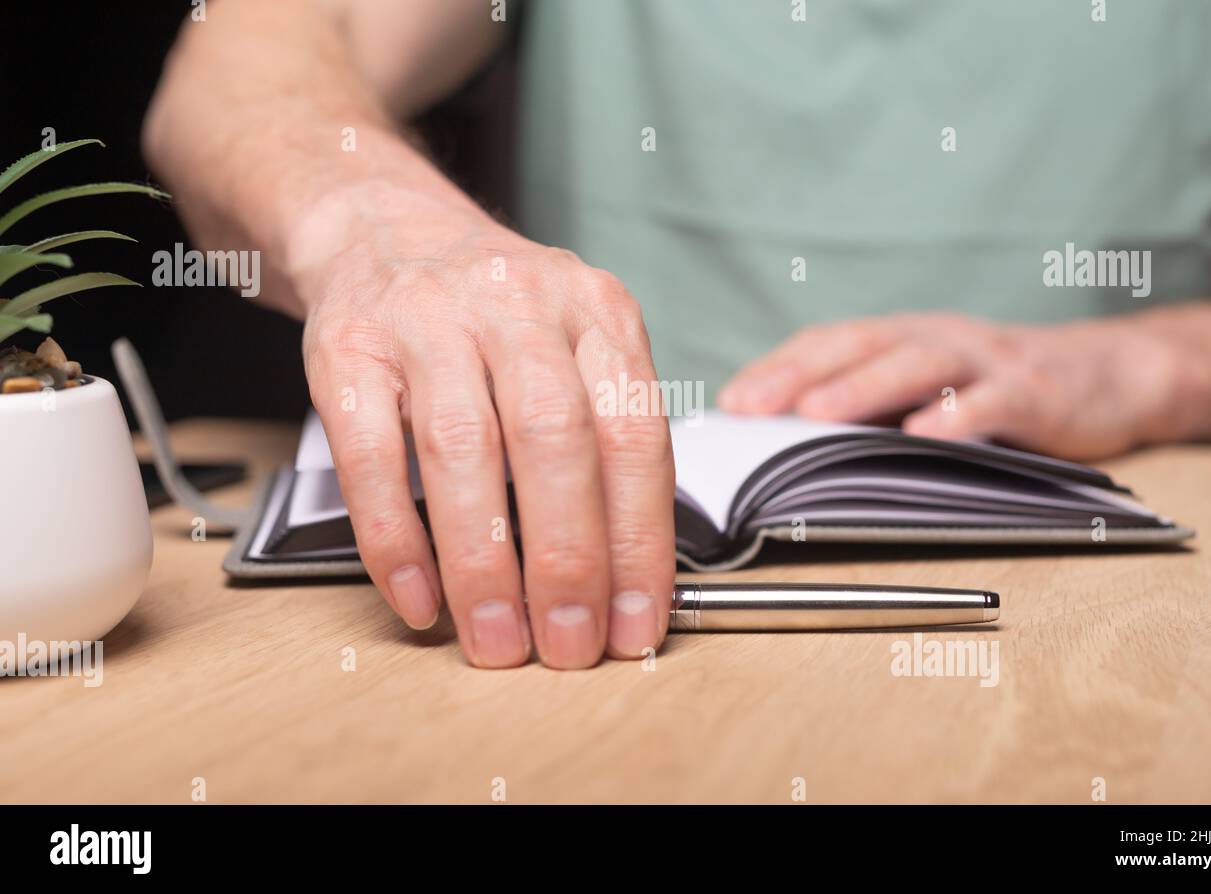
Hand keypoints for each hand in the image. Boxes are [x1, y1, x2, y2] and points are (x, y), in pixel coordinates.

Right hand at [293, 183, 675, 667]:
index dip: (640, 540)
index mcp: (595, 310)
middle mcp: (517, 305)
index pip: (635, 434)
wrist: (386, 231)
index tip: (637, 621)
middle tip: (568, 644)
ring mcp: (427, 320)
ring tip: (498, 638)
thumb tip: (628, 574)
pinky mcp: (348, 348)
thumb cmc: (495, 315)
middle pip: (555, 441)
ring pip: (464, 452)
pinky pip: (371, 457)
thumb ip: (608, 435)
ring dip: (484, 565)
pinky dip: (395, 540)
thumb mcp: (577, 344)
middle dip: (567, 560)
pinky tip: (418, 596)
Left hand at [717, 312, 1210, 459]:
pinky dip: (957, 418)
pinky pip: (992, 403)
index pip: (829, 344)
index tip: (727, 402)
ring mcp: (988, 362)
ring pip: (918, 366)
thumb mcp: (934, 391)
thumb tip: (792, 440)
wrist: (1113, 375)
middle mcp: (939, 338)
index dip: (778, 368)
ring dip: (863, 388)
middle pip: (862, 346)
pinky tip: (924, 437)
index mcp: (906, 338)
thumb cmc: (1003, 393)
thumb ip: (878, 406)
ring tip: (817, 415)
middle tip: (750, 407)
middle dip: (800, 375)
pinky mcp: (1036, 393)